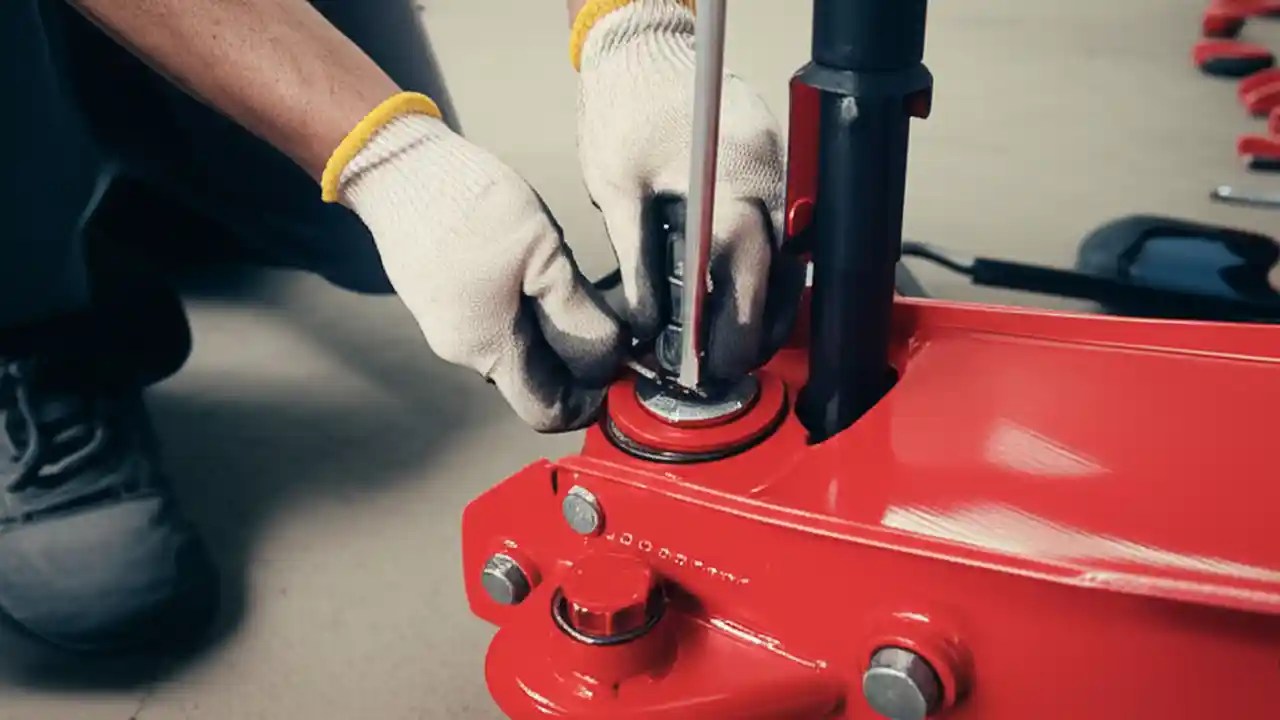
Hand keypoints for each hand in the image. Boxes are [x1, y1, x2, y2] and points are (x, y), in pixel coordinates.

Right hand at [335, 113, 624, 431]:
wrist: (397, 162)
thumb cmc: (465, 202)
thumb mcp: (544, 255)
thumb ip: (578, 313)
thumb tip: (610, 358)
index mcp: (487, 349)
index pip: (550, 412)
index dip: (592, 398)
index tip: (622, 365)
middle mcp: (462, 349)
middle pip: (537, 381)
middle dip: (577, 361)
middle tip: (609, 318)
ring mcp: (448, 324)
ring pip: (519, 348)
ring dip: (553, 330)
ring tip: (572, 283)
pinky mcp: (443, 298)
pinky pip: (497, 320)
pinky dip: (527, 308)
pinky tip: (536, 269)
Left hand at [575, 0, 801, 380]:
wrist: (644, 43)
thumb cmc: (625, 105)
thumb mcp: (618, 191)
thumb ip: (637, 261)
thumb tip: (648, 322)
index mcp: (729, 192)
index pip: (744, 286)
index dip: (730, 336)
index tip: (711, 368)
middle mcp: (769, 183)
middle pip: (778, 280)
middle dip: (754, 331)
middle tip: (725, 366)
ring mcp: (782, 169)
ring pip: (791, 258)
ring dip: (769, 302)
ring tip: (738, 340)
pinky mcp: (779, 161)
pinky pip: (789, 227)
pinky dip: (771, 264)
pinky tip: (748, 289)